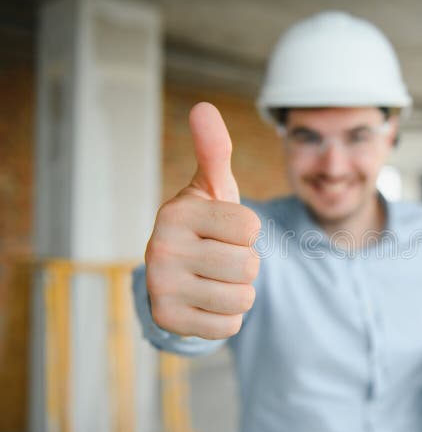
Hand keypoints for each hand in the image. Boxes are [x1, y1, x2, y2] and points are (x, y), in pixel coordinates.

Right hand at [145, 102, 260, 338]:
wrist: (174, 272)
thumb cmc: (205, 224)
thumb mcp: (212, 188)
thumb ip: (214, 150)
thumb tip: (203, 107)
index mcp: (177, 213)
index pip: (251, 228)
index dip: (247, 232)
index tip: (225, 230)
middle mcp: (160, 249)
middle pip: (248, 266)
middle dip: (244, 264)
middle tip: (220, 258)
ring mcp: (161, 287)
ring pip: (242, 299)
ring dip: (238, 291)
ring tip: (214, 278)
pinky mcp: (168, 320)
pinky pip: (229, 325)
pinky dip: (227, 317)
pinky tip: (206, 301)